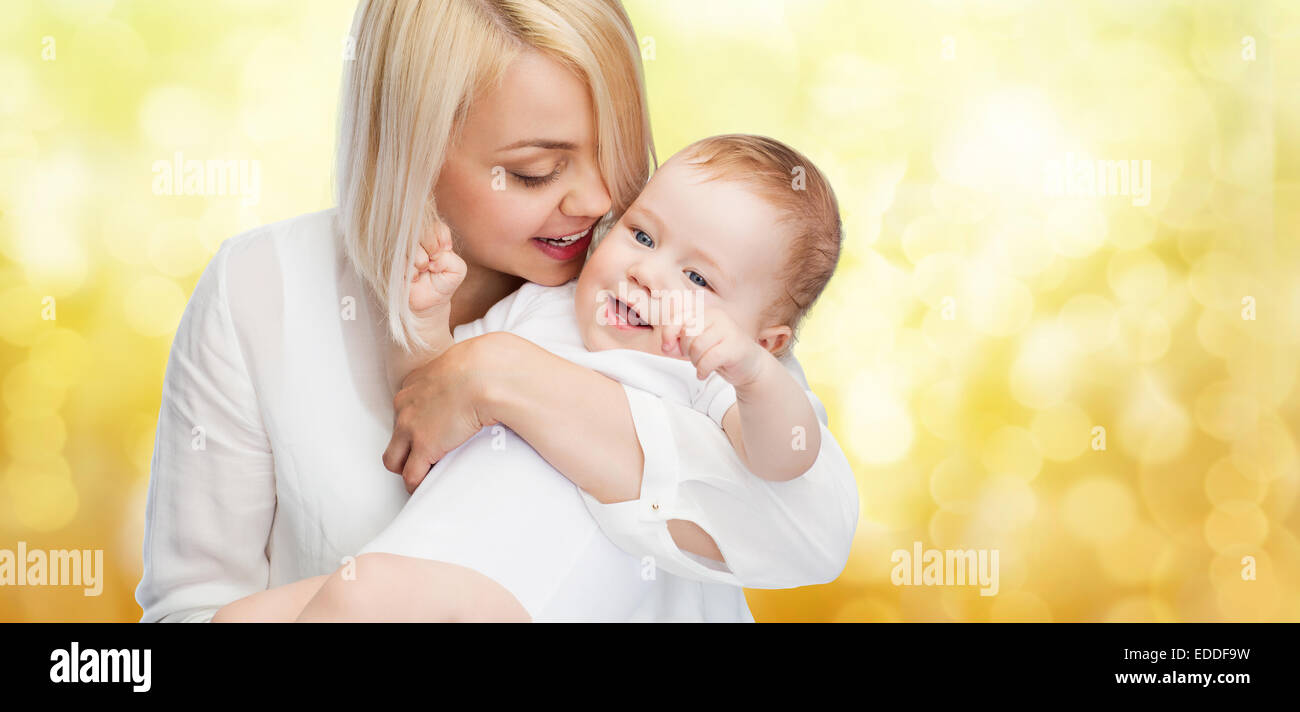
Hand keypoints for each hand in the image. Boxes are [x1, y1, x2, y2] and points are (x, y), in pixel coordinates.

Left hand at [383, 335, 500, 492]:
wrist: (484, 375)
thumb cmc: (483, 366)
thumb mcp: (464, 363)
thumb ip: (462, 371)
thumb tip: (481, 372)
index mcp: (414, 384)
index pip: (404, 409)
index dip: (416, 423)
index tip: (430, 429)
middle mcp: (405, 406)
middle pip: (395, 434)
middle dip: (406, 446)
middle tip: (424, 453)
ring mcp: (411, 429)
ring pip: (393, 459)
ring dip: (406, 468)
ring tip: (422, 475)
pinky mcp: (424, 448)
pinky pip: (411, 475)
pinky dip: (417, 484)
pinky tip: (426, 487)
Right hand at [407, 219, 465, 314]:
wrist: (429, 301)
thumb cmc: (444, 282)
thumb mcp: (457, 271)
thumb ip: (451, 260)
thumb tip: (435, 258)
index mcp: (435, 236)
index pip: (437, 228)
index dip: (441, 240)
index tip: (445, 251)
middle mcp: (418, 239)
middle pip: (421, 231)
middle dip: (431, 249)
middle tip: (432, 263)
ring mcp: (403, 249)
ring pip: (410, 245)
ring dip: (420, 261)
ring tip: (423, 270)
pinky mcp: (393, 261)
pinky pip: (399, 261)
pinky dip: (410, 271)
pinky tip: (414, 278)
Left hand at [660, 306, 765, 386]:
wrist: (749, 366)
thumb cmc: (720, 354)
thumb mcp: (695, 346)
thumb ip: (677, 344)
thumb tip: (666, 346)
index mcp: (707, 313)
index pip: (680, 317)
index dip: (668, 333)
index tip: (666, 347)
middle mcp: (718, 317)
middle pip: (688, 333)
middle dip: (686, 351)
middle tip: (695, 358)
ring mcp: (728, 330)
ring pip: (697, 346)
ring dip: (695, 362)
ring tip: (702, 365)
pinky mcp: (735, 346)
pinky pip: (709, 359)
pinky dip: (702, 370)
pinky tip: (704, 373)